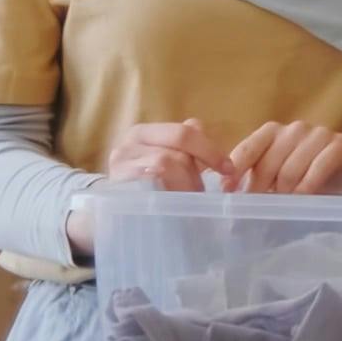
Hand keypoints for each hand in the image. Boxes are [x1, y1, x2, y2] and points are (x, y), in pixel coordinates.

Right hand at [73, 119, 232, 255]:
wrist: (112, 215)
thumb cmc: (149, 189)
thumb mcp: (170, 165)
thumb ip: (185, 147)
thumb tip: (199, 125)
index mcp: (148, 131)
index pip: (187, 130)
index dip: (211, 149)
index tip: (229, 171)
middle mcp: (131, 138)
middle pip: (180, 143)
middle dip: (198, 169)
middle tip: (203, 192)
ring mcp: (121, 159)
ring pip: (168, 161)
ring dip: (185, 183)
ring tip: (186, 201)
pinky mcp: (115, 180)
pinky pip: (150, 180)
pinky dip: (168, 192)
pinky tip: (170, 203)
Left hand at [227, 120, 341, 194]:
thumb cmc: (305, 175)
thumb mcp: (276, 172)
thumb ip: (254, 175)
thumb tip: (226, 189)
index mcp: (273, 131)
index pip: (249, 148)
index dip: (236, 170)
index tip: (227, 190)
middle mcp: (295, 128)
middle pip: (269, 162)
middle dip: (260, 188)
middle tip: (259, 207)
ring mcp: (320, 134)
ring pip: (291, 169)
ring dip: (285, 192)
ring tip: (285, 205)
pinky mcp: (341, 144)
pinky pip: (318, 168)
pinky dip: (307, 186)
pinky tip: (303, 199)